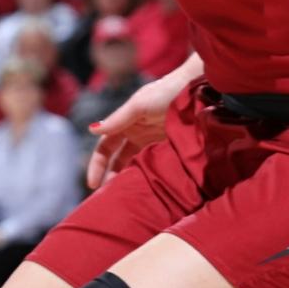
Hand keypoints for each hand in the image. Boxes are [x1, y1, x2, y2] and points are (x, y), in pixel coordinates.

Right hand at [87, 70, 183, 187]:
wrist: (197, 89)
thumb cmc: (165, 93)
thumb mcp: (138, 105)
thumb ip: (117, 119)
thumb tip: (91, 130)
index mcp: (124, 122)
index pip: (104, 148)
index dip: (97, 165)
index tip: (93, 185)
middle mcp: (136, 133)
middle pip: (117, 159)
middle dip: (110, 176)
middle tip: (108, 198)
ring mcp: (153, 141)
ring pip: (135, 163)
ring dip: (128, 178)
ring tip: (127, 196)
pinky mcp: (170, 147)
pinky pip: (154, 165)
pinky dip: (148, 176)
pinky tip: (149, 189)